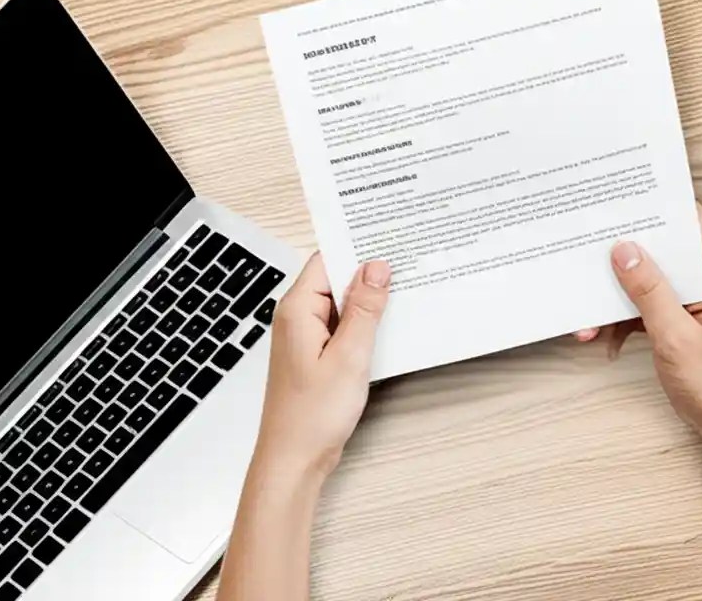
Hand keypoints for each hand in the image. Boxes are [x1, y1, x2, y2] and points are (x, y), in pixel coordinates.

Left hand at [252, 253, 390, 479]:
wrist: (294, 460)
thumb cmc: (312, 415)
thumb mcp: (349, 356)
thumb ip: (364, 309)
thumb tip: (377, 268)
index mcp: (297, 310)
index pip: (327, 259)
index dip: (358, 249)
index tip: (389, 241)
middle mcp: (297, 318)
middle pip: (336, 279)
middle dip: (369, 274)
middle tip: (407, 266)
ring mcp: (306, 337)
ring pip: (342, 304)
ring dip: (369, 302)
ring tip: (403, 295)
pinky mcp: (317, 355)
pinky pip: (342, 327)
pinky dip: (364, 325)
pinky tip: (386, 328)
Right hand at [576, 206, 701, 442]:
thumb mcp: (676, 336)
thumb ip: (650, 291)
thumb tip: (624, 249)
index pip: (693, 223)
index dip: (661, 208)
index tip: (623, 201)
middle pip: (664, 252)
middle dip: (626, 259)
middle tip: (590, 252)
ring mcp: (693, 303)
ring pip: (648, 283)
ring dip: (617, 300)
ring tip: (589, 320)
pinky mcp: (678, 322)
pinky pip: (644, 309)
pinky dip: (622, 323)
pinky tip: (604, 341)